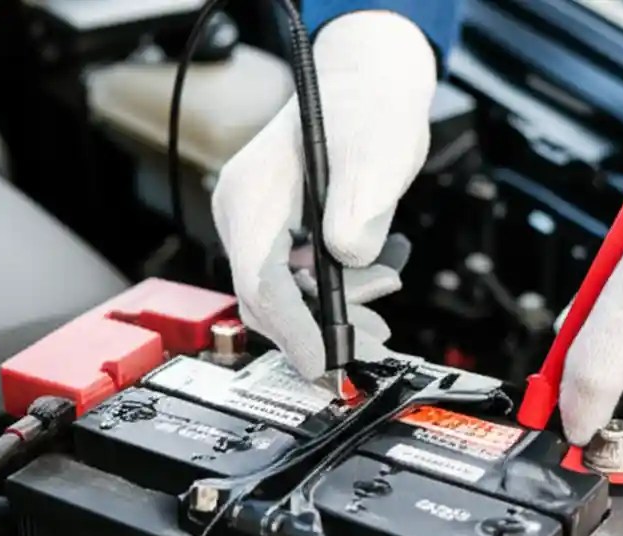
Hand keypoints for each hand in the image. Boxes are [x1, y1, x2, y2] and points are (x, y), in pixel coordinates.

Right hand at [211, 11, 435, 377]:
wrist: (367, 85)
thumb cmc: (367, 110)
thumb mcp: (374, 160)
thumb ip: (360, 213)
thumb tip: (349, 258)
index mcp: (253, 196)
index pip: (261, 283)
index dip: (294, 331)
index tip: (325, 362)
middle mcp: (243, 212)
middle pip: (264, 298)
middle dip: (315, 329)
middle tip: (366, 347)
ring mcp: (256, 222)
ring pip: (280, 295)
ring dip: (329, 313)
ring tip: (379, 313)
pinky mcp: (275, 230)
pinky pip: (291, 279)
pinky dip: (329, 295)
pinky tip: (368, 291)